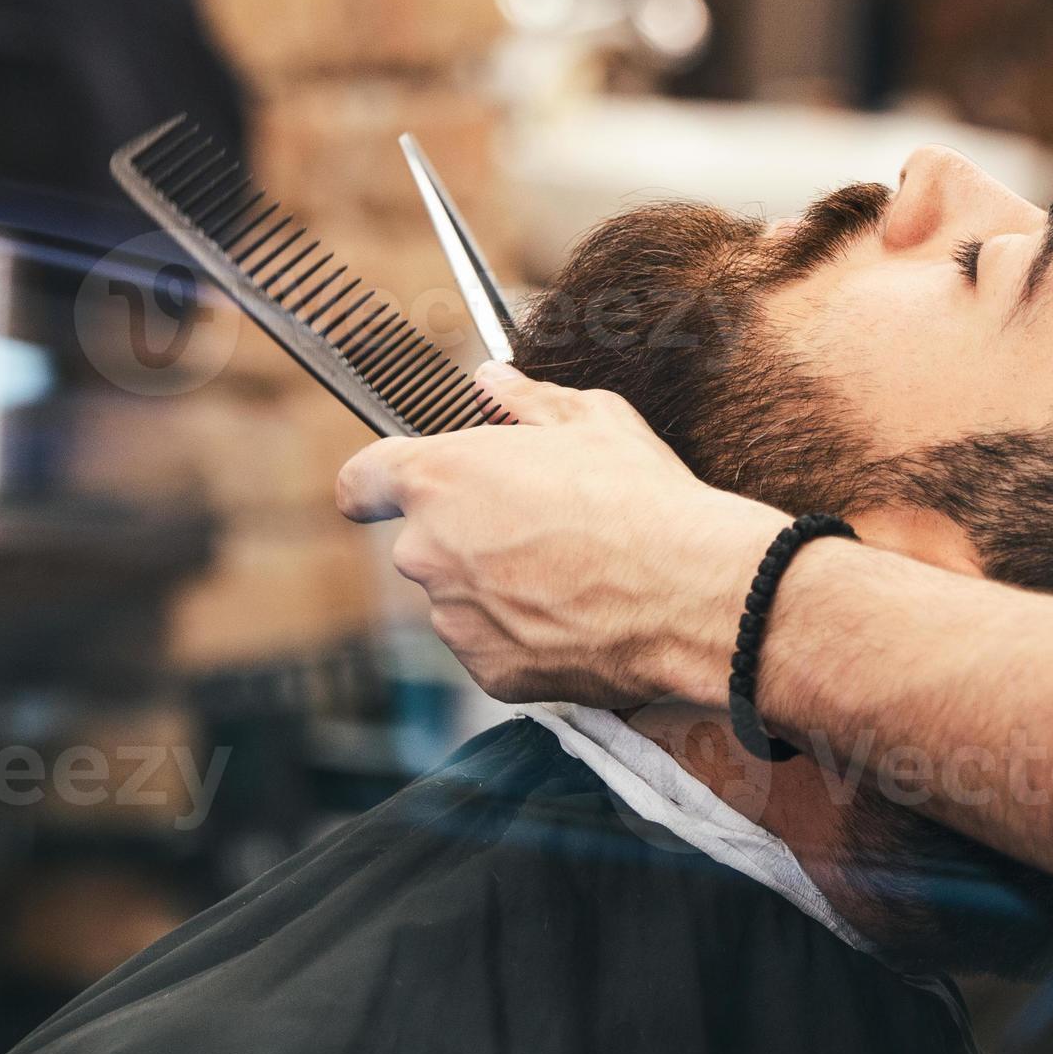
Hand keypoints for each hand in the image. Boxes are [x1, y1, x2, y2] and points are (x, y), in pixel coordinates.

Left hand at [335, 366, 784, 709]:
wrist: (692, 593)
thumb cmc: (643, 499)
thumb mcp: (592, 420)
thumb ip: (525, 399)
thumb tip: (492, 381)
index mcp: (440, 478)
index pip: (361, 482)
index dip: (376, 485)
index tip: (391, 490)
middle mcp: (429, 552)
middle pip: (424, 542)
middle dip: (467, 535)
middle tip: (539, 527)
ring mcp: (456, 619)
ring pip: (459, 599)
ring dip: (496, 588)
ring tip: (572, 575)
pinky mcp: (490, 672)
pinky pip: (493, 647)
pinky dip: (525, 636)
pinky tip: (580, 615)